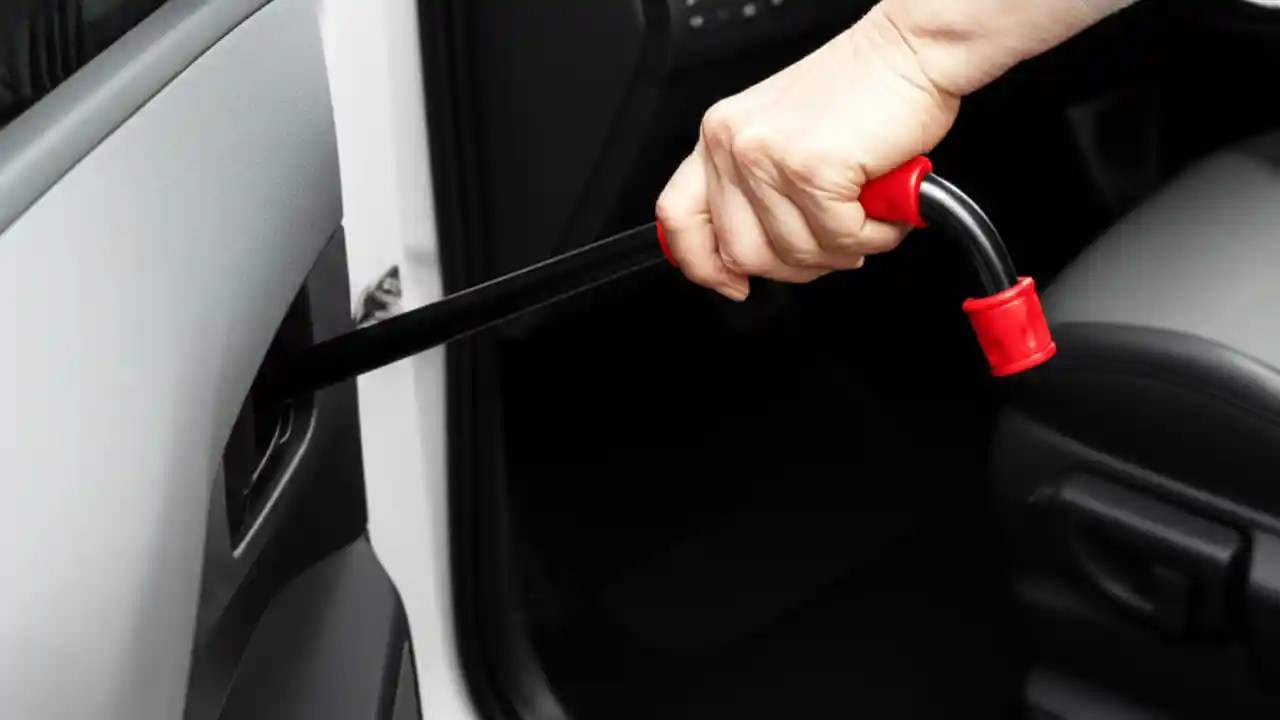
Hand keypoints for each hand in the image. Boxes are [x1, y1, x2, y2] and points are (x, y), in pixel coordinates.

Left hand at [655, 6, 959, 300]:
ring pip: (796, 254)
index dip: (702, 264)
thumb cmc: (863, 92)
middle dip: (798, 265)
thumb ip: (758, 190)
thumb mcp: (786, 138)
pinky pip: (839, 240)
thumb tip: (748, 258)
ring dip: (846, 248)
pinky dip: (873, 234)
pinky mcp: (810, 170)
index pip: (679, 218)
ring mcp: (768, 158)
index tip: (730, 283)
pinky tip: (883, 208)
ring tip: (867, 213)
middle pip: (744, 254)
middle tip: (835, 240)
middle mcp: (734, 145)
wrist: (910, 51)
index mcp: (720, 137)